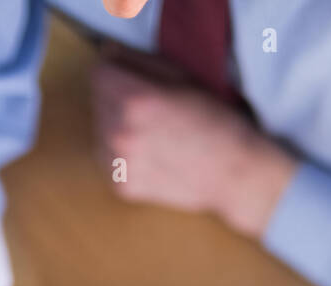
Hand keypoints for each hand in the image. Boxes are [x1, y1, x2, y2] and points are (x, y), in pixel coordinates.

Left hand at [91, 58, 297, 238]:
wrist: (233, 173)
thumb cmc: (215, 121)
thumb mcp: (182, 77)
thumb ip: (139, 61)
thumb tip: (108, 54)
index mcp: (135, 99)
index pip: (99, 72)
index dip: (118, 71)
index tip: (135, 79)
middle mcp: (120, 132)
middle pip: (98, 101)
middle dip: (117, 98)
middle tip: (152, 111)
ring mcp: (119, 163)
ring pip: (100, 131)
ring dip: (117, 127)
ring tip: (152, 135)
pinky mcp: (121, 186)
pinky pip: (108, 160)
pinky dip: (122, 156)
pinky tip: (150, 155)